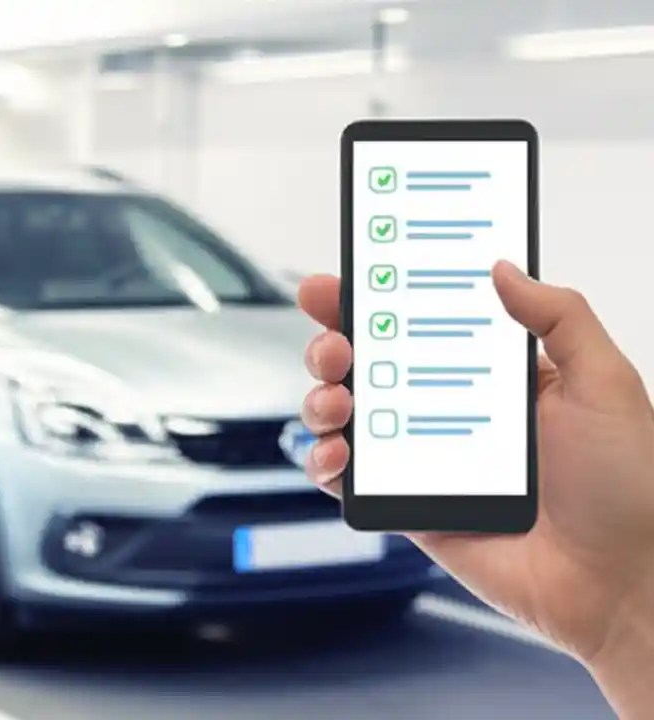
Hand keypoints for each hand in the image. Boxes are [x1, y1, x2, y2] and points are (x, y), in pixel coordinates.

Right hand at [298, 262, 653, 708]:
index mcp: (491, 373)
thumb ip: (559, 316)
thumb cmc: (629, 490)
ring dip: (321, 398)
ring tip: (338, 400)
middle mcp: (448, 410)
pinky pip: (346, 481)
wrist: (619, 581)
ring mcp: (421, 458)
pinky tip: (339, 454)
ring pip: (344, 416)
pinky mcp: (406, 505)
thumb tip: (502, 268)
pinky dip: (324, 462)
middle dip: (333, 340)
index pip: (420, 319)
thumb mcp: (606, 384)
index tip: (343, 276)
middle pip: (367, 361)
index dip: (374, 295)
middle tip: (337, 343)